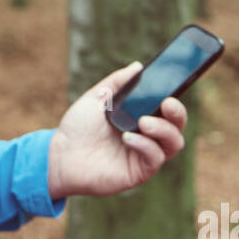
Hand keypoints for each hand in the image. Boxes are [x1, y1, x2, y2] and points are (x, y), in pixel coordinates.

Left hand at [47, 61, 188, 198]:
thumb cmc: (78, 128)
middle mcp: (147, 137)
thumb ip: (116, 83)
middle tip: (166, 103)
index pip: (168, 110)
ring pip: (173, 143)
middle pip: (177, 127)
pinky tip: (129, 137)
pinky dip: (146, 145)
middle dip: (178, 114)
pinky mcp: (138, 172)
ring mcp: (144, 155)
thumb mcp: (96, 99)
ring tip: (144, 122)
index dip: (174, 100)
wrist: (60, 154)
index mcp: (141, 118)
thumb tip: (137, 66)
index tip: (172, 88)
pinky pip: (155, 158)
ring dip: (163, 130)